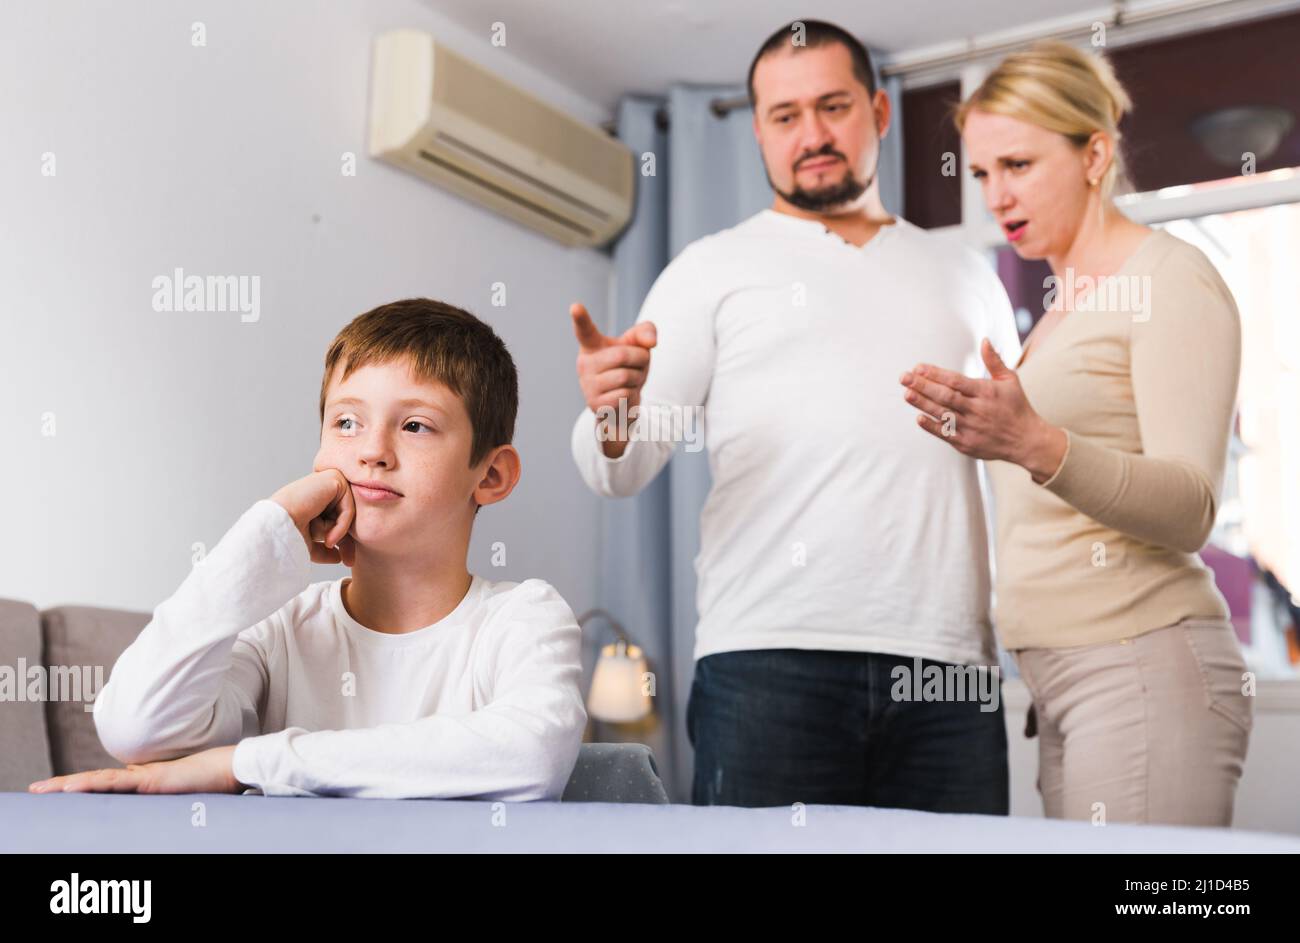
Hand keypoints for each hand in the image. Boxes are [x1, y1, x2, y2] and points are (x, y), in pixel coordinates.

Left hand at [28, 744, 243, 794]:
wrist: (231, 766)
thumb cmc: (216, 783)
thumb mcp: (185, 798)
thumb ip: (168, 801)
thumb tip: (162, 810)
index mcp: (146, 781)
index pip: (106, 784)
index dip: (83, 786)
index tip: (62, 791)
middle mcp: (139, 776)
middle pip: (94, 781)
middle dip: (64, 786)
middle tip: (36, 791)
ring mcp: (143, 777)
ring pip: (97, 781)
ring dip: (67, 786)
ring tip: (42, 790)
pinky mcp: (149, 780)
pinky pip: (113, 783)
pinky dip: (90, 784)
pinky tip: (70, 788)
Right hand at [270, 468, 356, 565]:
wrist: (276, 530)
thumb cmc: (286, 537)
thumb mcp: (310, 545)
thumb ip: (324, 550)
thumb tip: (338, 557)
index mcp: (311, 500)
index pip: (337, 518)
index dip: (343, 540)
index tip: (347, 562)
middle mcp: (319, 488)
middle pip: (346, 515)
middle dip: (348, 540)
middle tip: (349, 561)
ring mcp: (326, 480)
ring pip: (349, 512)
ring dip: (338, 532)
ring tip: (323, 541)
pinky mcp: (333, 478)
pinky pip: (349, 507)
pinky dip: (342, 526)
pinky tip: (329, 538)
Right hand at [571, 302, 656, 457]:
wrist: (622, 403)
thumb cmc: (629, 367)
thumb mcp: (639, 345)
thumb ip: (646, 331)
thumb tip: (650, 342)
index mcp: (592, 345)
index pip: (585, 330)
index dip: (580, 318)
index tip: (575, 307)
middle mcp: (584, 363)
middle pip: (621, 355)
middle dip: (640, 359)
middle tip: (638, 365)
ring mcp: (587, 385)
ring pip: (624, 377)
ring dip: (638, 378)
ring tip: (631, 381)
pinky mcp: (594, 404)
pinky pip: (624, 394)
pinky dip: (632, 394)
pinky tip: (624, 395)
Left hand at [900, 338, 1066, 482]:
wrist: (1027, 440)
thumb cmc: (1016, 406)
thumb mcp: (1010, 380)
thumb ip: (994, 361)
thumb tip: (984, 340)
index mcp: (986, 392)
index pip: (956, 381)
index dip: (936, 374)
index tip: (918, 367)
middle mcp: (977, 409)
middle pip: (946, 396)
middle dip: (923, 386)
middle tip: (904, 377)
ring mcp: (971, 427)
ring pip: (943, 414)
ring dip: (923, 404)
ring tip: (907, 393)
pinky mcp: (967, 444)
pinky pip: (946, 434)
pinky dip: (932, 426)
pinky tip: (919, 417)